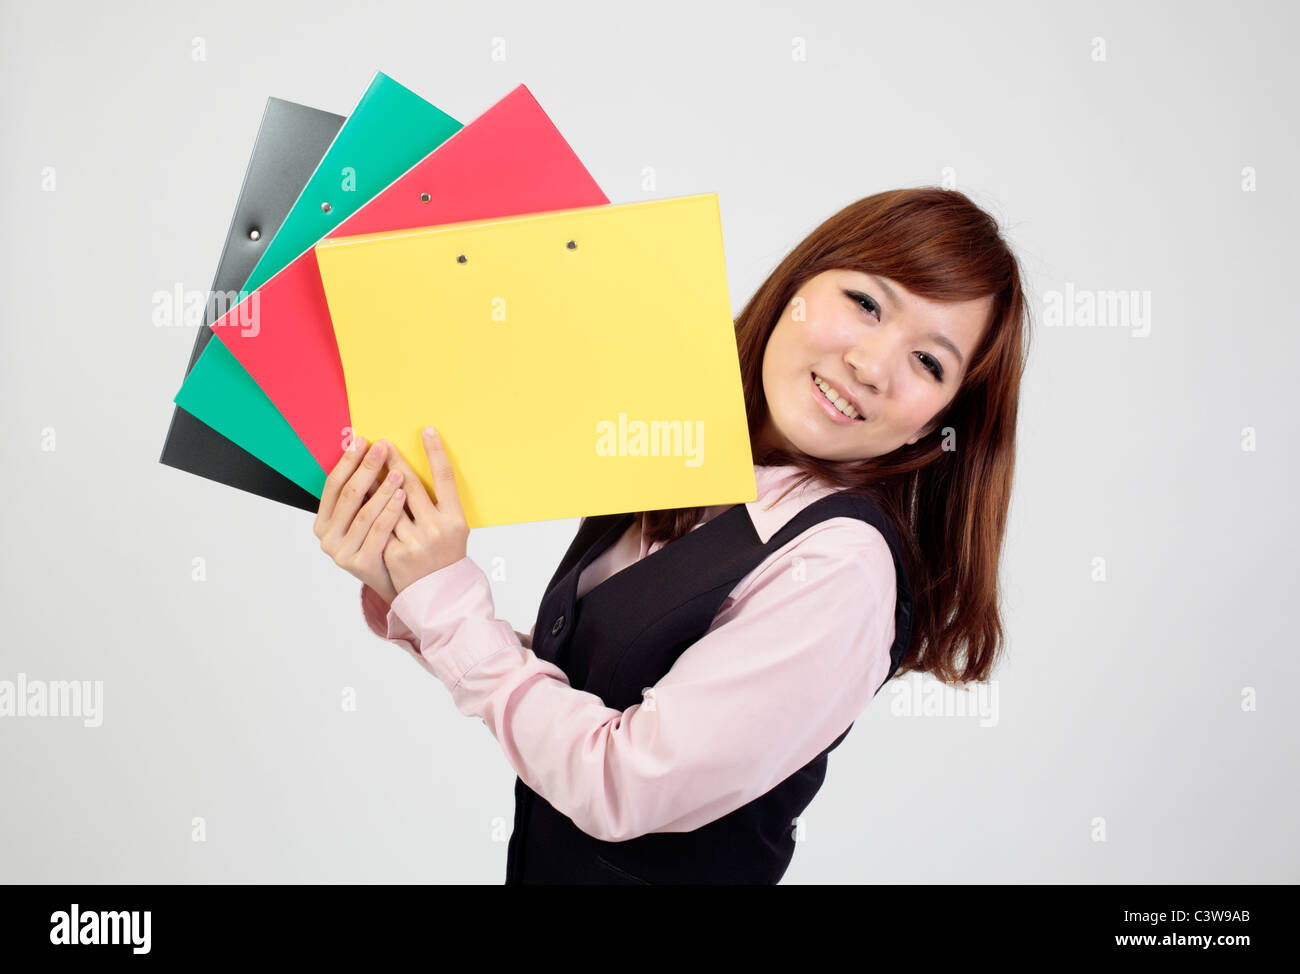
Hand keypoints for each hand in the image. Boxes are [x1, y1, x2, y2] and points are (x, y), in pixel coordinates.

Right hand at [314, 436, 414, 604]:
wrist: (392, 581)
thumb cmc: (379, 541)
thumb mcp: (363, 517)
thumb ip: (361, 493)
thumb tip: (366, 449)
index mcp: (323, 522)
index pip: (333, 485)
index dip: (347, 461)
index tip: (362, 440)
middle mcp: (326, 538)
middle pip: (348, 495)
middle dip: (366, 468)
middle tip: (382, 447)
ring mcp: (341, 553)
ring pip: (364, 513)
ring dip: (381, 488)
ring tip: (398, 470)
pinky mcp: (360, 565)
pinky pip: (378, 531)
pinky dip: (390, 511)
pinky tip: (401, 495)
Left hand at [378, 427, 469, 596]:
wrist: (439, 592)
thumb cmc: (446, 553)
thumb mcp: (453, 528)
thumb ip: (437, 504)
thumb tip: (408, 472)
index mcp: (456, 519)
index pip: (446, 478)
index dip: (437, 452)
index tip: (427, 429)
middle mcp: (437, 529)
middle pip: (412, 485)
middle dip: (396, 460)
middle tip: (384, 442)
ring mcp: (416, 542)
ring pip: (390, 503)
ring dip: (376, 479)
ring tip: (368, 460)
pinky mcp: (396, 554)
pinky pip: (379, 524)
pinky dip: (369, 506)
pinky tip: (360, 491)